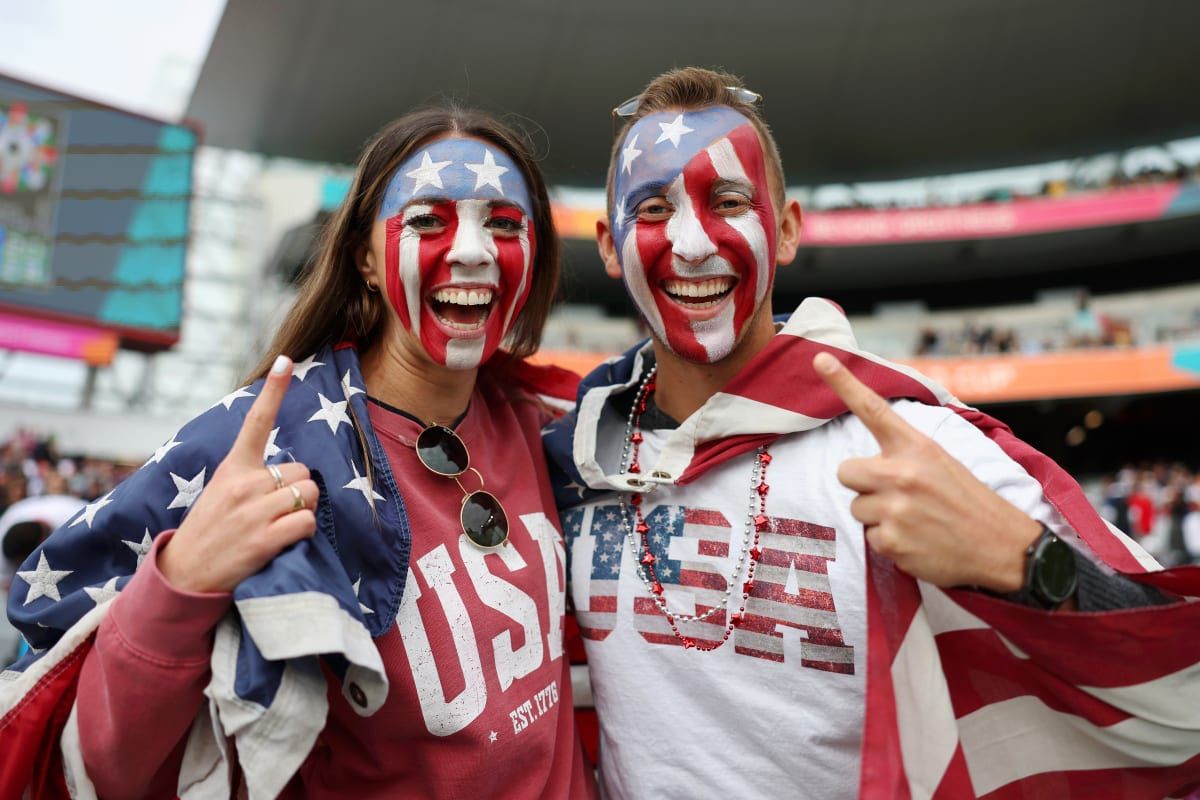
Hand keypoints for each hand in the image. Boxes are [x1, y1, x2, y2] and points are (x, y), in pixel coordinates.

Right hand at [159, 356, 319, 592]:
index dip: (273, 390)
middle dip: (298, 489)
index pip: (256, 421)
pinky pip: (307, 522)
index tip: (285, 360)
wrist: (184, 575)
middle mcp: (243, 484)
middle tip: (276, 510)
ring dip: (304, 511)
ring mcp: (254, 511)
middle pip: (302, 471)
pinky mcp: (264, 538)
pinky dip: (304, 532)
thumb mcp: (220, 491)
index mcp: (232, 467)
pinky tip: (284, 542)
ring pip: (309, 495)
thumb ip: (250, 475)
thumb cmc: (210, 531)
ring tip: (278, 525)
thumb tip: (291, 473)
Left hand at [812, 352, 1041, 590]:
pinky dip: (890, 542)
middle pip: (845, 471)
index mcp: (916, 446)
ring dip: (878, 515)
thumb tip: (870, 462)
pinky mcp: (893, 541)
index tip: (821, 359)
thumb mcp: (941, 461)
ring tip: (914, 519)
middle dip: (861, 483)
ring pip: (857, 508)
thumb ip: (904, 454)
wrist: (1002, 545)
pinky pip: (871, 539)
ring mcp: (895, 508)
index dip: (844, 383)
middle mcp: (901, 473)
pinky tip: (918, 541)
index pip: (873, 409)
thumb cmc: (969, 501)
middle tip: (894, 493)